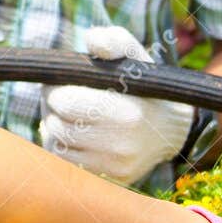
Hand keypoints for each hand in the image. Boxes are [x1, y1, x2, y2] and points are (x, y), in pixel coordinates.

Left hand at [39, 26, 192, 184]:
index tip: (61, 83)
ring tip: (68, 114)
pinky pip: (66, 164)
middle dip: (52, 108)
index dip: (55, 89)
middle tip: (60, 97)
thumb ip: (113, 40)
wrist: (169, 129)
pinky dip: (63, 147)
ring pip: (57, 146)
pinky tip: (75, 134)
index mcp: (126, 113)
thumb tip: (92, 40)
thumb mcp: (134, 55)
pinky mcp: (108, 182)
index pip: (65, 102)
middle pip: (57, 125)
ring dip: (54, 127)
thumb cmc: (143, 85)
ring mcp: (114, 169)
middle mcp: (121, 147)